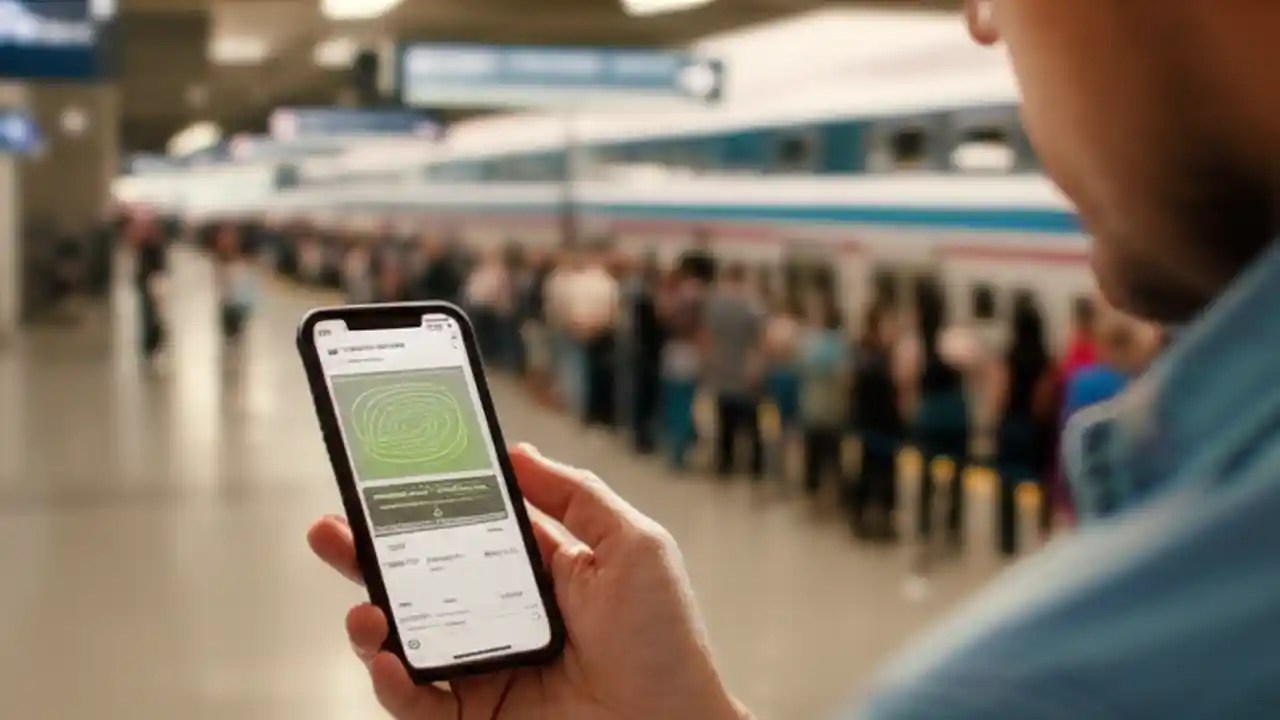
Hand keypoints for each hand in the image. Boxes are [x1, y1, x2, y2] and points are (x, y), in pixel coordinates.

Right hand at [307, 444, 749, 719]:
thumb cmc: (666, 642)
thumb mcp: (633, 546)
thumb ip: (575, 495)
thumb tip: (517, 453)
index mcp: (534, 572)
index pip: (464, 530)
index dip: (424, 505)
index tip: (385, 477)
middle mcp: (500, 616)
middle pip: (418, 579)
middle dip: (368, 553)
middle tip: (330, 529)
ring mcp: (483, 668)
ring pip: (403, 639)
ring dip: (368, 620)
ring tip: (362, 608)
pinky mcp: (473, 717)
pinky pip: (415, 700)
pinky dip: (390, 681)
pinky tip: (388, 658)